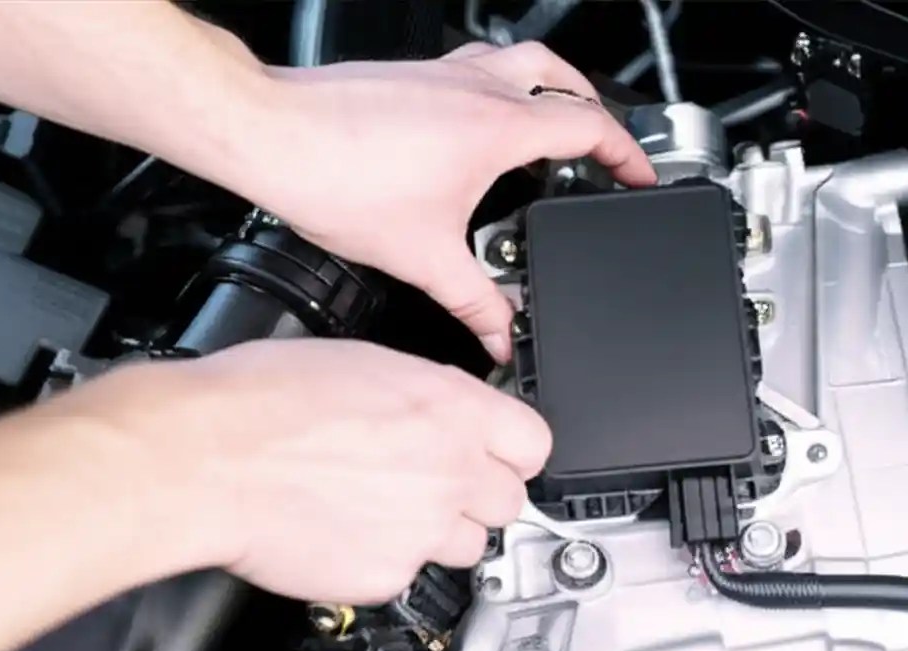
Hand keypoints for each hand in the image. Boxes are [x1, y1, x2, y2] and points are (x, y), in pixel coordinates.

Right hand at [55, 339, 551, 603]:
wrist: (205, 458)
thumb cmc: (262, 399)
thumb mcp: (364, 361)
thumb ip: (424, 395)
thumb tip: (439, 408)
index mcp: (453, 406)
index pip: (535, 442)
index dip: (513, 450)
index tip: (498, 455)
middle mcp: (452, 468)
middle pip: (510, 499)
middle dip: (477, 494)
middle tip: (435, 483)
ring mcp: (424, 528)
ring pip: (469, 544)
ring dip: (439, 531)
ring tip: (385, 508)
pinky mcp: (388, 574)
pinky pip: (409, 573)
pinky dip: (385, 558)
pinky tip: (347, 530)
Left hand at [234, 42, 656, 361]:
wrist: (269, 135)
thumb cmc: (335, 176)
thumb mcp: (424, 257)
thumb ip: (474, 303)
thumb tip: (500, 335)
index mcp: (497, 127)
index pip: (588, 127)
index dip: (626, 153)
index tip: (638, 175)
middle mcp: (476, 87)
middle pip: (562, 77)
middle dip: (594, 110)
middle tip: (605, 144)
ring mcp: (443, 74)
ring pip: (519, 58)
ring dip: (549, 85)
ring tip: (556, 119)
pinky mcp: (411, 75)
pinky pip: (475, 65)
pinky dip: (498, 85)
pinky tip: (477, 121)